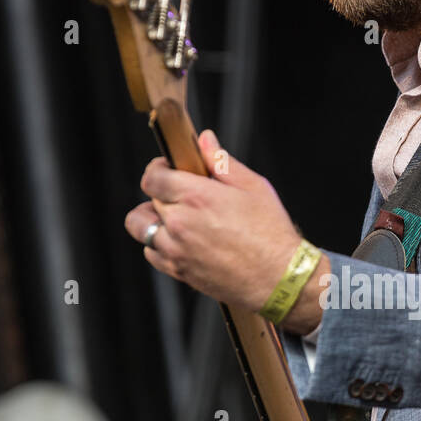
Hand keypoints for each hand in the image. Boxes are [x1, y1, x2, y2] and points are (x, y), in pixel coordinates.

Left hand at [124, 129, 328, 331]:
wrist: (279, 279)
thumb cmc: (272, 234)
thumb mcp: (254, 187)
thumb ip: (222, 162)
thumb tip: (205, 141)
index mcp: (197, 197)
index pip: (152, 177)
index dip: (158, 169)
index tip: (169, 170)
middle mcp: (180, 223)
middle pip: (150, 199)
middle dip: (164, 193)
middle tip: (186, 196)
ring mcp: (176, 249)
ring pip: (141, 227)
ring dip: (153, 219)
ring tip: (174, 218)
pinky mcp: (179, 271)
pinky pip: (151, 254)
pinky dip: (159, 245)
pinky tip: (181, 241)